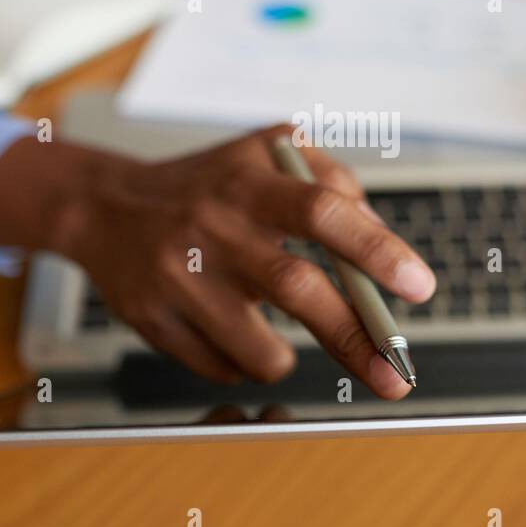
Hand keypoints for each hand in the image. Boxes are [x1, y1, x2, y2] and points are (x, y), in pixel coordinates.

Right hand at [0, 125, 434, 398]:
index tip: (419, 287)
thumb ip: (333, 182)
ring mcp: (177, 277)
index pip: (322, 211)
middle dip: (356, 339)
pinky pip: (224, 367)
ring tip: (277, 332)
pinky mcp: (151, 321)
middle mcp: (212, 225)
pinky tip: (225, 326)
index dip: (375, 250)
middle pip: (296, 289)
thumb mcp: (269, 151)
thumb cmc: (212, 184)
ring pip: (261, 349)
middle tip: (395, 375)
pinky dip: (244, 361)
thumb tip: (381, 248)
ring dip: (285, 355)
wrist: (106, 208)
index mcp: (250, 179)